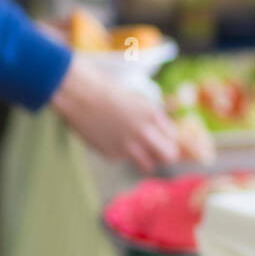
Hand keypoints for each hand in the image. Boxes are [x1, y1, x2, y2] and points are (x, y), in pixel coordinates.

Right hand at [51, 55, 181, 172]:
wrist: (78, 94)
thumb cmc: (106, 90)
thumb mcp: (137, 99)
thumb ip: (151, 116)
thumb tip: (160, 132)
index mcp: (152, 114)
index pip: (173, 137)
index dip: (168, 138)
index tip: (162, 138)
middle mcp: (143, 133)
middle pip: (168, 155)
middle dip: (164, 154)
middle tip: (156, 151)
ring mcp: (127, 146)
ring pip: (149, 165)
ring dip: (146, 159)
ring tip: (135, 149)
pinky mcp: (111, 154)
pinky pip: (123, 159)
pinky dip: (120, 153)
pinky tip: (109, 138)